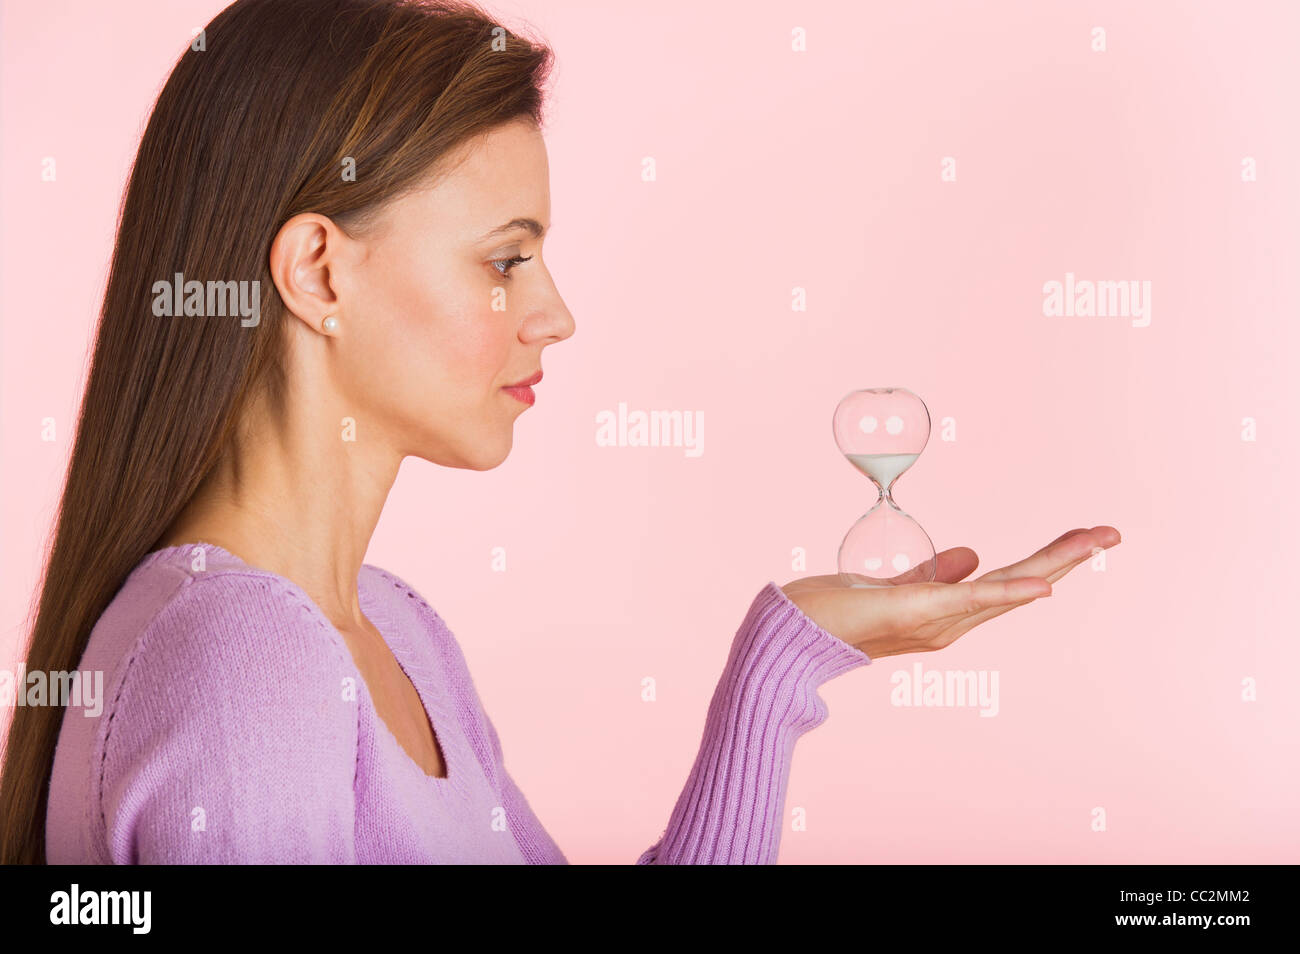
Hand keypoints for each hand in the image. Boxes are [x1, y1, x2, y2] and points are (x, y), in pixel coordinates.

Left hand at [780, 526, 1120, 659]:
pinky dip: (1007, 591)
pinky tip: (1044, 585)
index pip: (1008, 580)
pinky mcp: (916, 612)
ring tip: (1094, 541)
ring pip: (1006, 587)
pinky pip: (968, 600)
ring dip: (1053, 563)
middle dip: (1067, 558)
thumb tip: (969, 554)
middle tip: (1112, 532)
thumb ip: (931, 575)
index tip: (1086, 536)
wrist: (791, 637)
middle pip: (1020, 584)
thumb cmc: (835, 613)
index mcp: (947, 612)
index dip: (1048, 559)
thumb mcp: (891, 586)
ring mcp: (936, 621)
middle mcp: (950, 623)